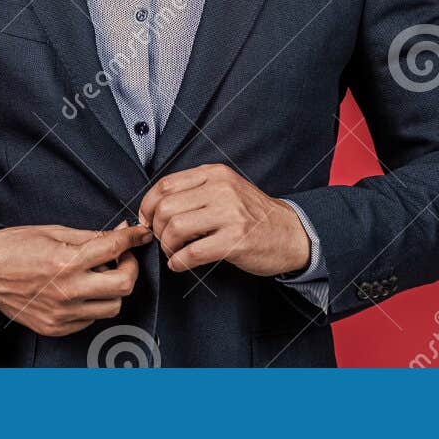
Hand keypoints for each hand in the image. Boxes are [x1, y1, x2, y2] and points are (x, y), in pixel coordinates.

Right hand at [0, 221, 151, 336]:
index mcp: (66, 261)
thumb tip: (119, 234)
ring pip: (112, 307)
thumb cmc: (13, 247)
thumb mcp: (53, 232)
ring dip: (113, 289)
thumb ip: (90, 236)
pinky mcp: (56, 328)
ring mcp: (63, 314)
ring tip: (98, 275)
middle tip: (121, 257)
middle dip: (129, 268)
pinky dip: (93, 304)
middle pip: (124, 286)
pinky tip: (80, 290)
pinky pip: (91, 319)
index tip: (141, 235)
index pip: (114, 249)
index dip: (133, 239)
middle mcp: (67, 291)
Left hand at [137, 163, 309, 275]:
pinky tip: (180, 264)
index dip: (147, 205)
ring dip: (167, 246)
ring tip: (173, 253)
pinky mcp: (236, 240)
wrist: (292, 233)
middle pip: (166, 207)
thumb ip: (195, 192)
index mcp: (214, 174)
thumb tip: (154, 208)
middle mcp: (221, 189)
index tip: (146, 220)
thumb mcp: (226, 190)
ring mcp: (230, 214)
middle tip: (162, 240)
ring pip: (176, 228)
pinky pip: (193, 252)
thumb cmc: (253, 215)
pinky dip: (179, 262)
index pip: (165, 185)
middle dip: (156, 229)